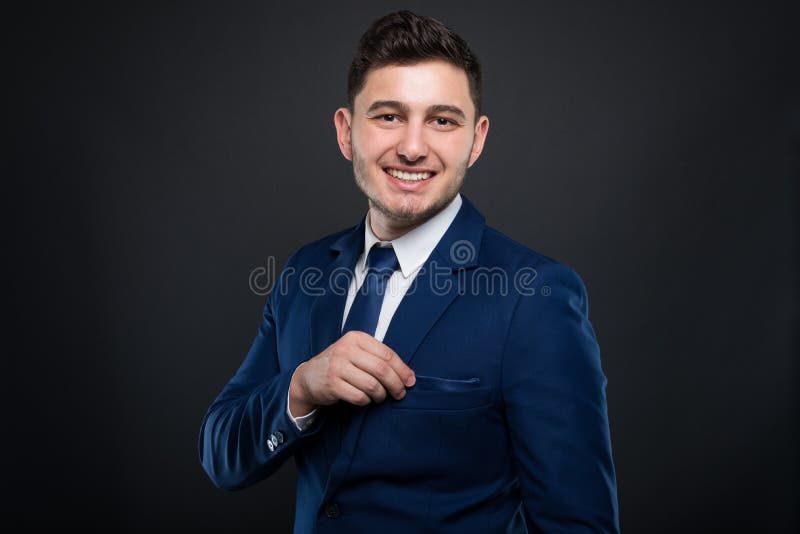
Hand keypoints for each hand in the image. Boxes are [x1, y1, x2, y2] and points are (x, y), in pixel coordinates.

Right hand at [289, 331, 415, 415]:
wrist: (309, 376)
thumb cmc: (340, 364)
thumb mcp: (356, 352)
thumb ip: (378, 358)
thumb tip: (408, 375)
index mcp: (356, 338)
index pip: (387, 354)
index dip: (402, 369)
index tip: (410, 381)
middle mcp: (346, 349)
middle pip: (382, 369)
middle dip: (396, 384)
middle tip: (400, 394)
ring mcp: (337, 366)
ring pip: (372, 385)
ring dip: (380, 395)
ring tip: (380, 397)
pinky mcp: (332, 384)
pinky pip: (359, 396)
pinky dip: (366, 401)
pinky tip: (364, 399)